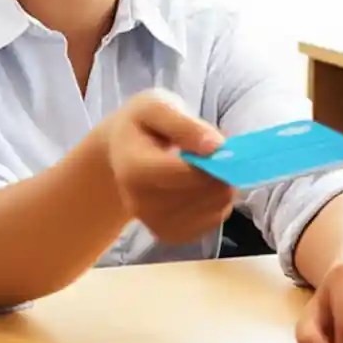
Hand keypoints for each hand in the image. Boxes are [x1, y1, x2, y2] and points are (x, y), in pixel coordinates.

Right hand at [103, 89, 235, 243]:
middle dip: (221, 168)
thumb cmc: (141, 125)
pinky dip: (217, 200)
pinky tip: (201, 184)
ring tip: (204, 166)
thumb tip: (216, 147)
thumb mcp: (156, 106)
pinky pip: (215, 219)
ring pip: (217, 207)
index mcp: (135, 170)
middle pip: (206, 192)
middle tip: (211, 150)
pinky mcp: (171, 236)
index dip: (214, 159)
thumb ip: (184, 124)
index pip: (188, 173)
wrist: (120, 153)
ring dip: (221, 183)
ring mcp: (156, 224)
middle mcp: (141, 204)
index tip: (220, 142)